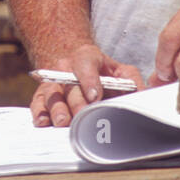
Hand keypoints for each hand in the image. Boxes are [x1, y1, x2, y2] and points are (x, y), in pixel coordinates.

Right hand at [29, 43, 143, 127]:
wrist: (76, 65)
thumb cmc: (102, 73)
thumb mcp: (121, 71)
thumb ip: (132, 82)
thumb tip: (142, 97)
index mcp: (86, 57)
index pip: (85, 64)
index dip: (89, 80)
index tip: (95, 96)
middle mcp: (65, 68)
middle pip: (69, 86)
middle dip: (77, 103)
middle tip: (83, 117)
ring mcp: (52, 82)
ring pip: (51, 95)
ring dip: (56, 109)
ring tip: (63, 122)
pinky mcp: (42, 96)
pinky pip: (37, 104)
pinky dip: (39, 113)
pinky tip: (43, 122)